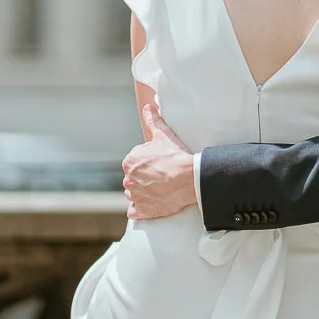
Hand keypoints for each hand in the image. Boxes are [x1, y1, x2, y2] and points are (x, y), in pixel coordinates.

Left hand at [122, 105, 196, 220]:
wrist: (190, 179)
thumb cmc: (176, 156)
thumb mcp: (164, 135)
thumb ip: (153, 121)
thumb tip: (148, 108)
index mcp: (129, 161)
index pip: (135, 161)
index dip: (148, 162)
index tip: (159, 163)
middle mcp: (128, 179)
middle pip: (133, 178)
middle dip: (144, 177)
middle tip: (161, 175)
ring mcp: (135, 196)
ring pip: (134, 193)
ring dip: (142, 192)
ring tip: (159, 188)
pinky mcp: (142, 210)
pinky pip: (135, 210)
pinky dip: (141, 208)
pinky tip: (152, 202)